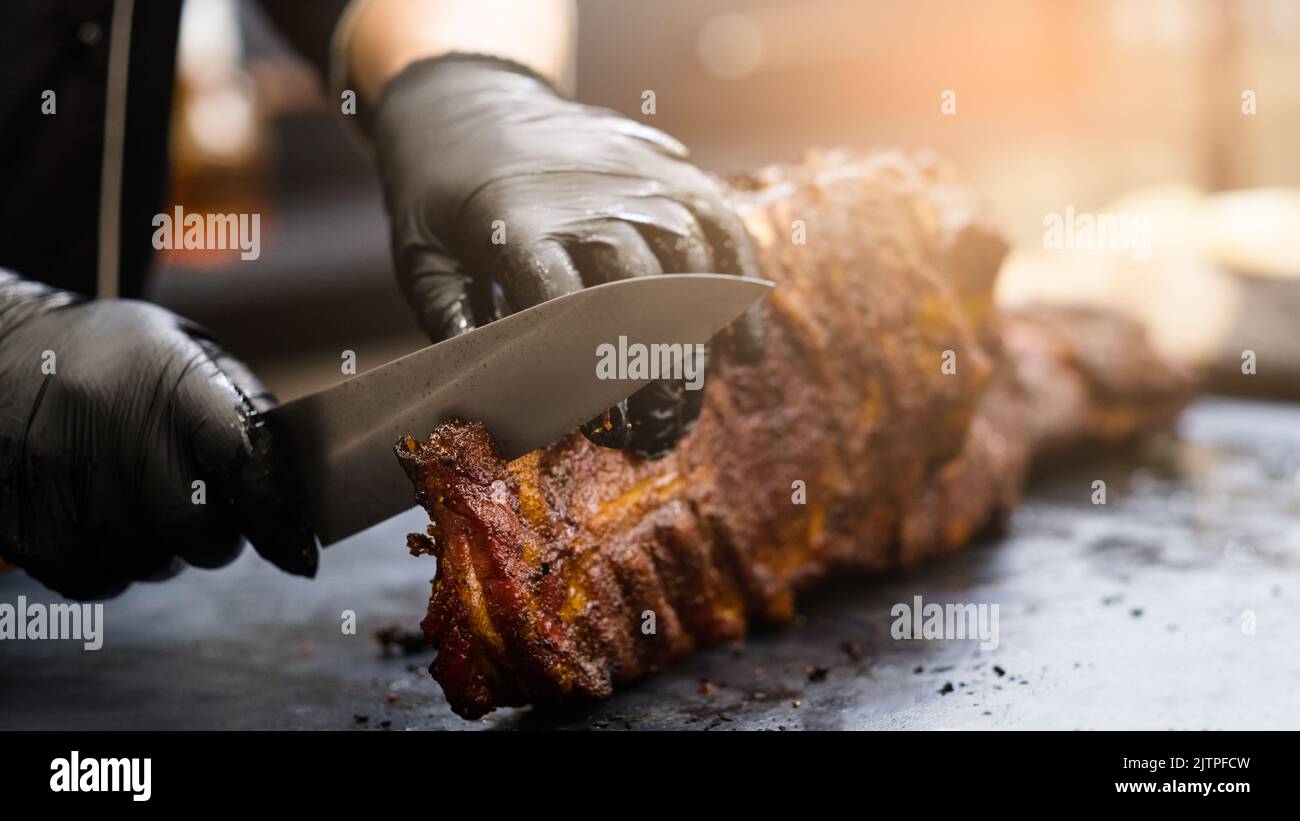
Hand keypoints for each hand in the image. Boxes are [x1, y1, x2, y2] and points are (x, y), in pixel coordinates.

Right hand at [0, 271, 315, 598]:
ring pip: (147, 564)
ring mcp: (59, 475)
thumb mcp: (191, 355)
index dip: (277, 514)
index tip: (300, 551)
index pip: (243, 460)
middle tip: (200, 507)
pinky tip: (103, 523)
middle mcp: (114, 428)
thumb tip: (296, 492)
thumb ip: (247, 415)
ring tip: (142, 503)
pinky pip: (94, 580)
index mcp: (173, 382)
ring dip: (161, 551)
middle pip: (197, 532)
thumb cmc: (121, 361)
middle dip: (214, 535)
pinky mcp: (21, 517)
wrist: (3, 350)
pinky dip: (112, 566)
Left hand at [370, 55, 763, 456]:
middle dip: (653, 369)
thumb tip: (484, 384)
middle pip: (636, 293)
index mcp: (519, 225)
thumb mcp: (421, 256)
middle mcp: (587, 200)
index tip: (607, 424)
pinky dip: (742, 291)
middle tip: (659, 429)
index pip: (567, 308)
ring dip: (698, 342)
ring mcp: (635, 180)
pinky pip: (722, 229)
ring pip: (687, 265)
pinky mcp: (669, 169)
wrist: (469, 99)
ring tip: (693, 403)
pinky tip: (743, 350)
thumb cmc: (440, 194)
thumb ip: (450, 320)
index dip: (591, 371)